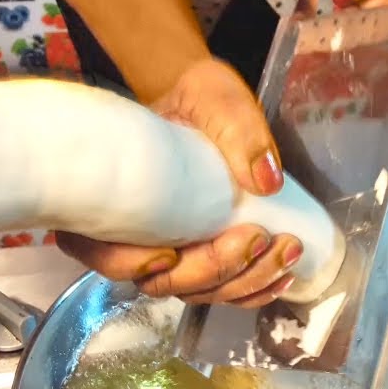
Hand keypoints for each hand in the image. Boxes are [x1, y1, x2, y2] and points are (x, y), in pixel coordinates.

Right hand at [57, 58, 301, 306]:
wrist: (209, 105)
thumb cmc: (196, 99)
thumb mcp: (215, 98)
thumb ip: (237, 132)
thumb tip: (265, 179)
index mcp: (113, 196)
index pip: (102, 250)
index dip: (131, 263)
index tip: (169, 252)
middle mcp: (136, 235)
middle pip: (162, 281)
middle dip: (213, 271)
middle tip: (258, 239)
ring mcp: (172, 251)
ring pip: (198, 290)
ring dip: (244, 281)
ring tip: (285, 251)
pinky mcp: (204, 257)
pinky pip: (223, 289)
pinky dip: (253, 288)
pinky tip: (281, 273)